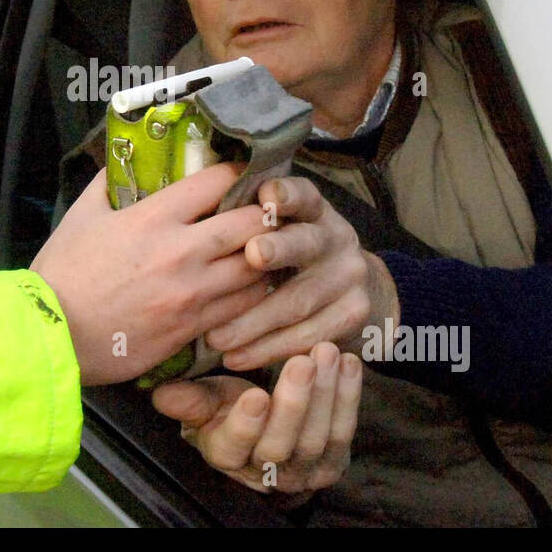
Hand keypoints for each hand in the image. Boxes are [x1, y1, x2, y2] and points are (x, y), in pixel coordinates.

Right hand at [32, 165, 273, 384]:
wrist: (51, 335)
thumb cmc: (62, 274)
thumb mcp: (80, 217)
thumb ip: (105, 186)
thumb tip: (120, 163)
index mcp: (154, 218)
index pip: (216, 182)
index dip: (237, 173)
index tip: (244, 173)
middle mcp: (181, 251)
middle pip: (251, 224)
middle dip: (266, 215)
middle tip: (270, 213)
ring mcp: (191, 292)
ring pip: (256, 268)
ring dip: (265, 258)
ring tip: (267, 252)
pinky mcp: (192, 327)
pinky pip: (241, 308)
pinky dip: (251, 295)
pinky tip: (249, 288)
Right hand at [152, 343, 362, 494]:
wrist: (269, 424)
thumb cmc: (229, 406)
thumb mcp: (206, 399)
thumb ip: (189, 399)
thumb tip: (163, 395)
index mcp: (226, 456)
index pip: (233, 448)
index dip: (245, 425)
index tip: (255, 394)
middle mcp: (265, 473)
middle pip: (282, 445)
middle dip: (295, 403)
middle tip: (304, 361)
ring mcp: (303, 471)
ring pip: (318, 439)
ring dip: (326, 395)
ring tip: (328, 352)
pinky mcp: (333, 461)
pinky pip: (344, 432)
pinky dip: (349, 397)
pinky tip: (349, 363)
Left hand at [205, 176, 398, 370]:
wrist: (353, 291)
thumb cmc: (292, 256)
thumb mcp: (281, 230)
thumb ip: (250, 223)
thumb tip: (199, 220)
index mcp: (313, 211)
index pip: (302, 195)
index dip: (288, 194)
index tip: (267, 194)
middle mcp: (336, 238)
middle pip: (306, 243)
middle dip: (279, 249)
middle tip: (252, 255)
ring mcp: (349, 277)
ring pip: (299, 300)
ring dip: (255, 321)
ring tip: (216, 338)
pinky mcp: (352, 314)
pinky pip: (307, 336)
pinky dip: (268, 349)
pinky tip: (237, 358)